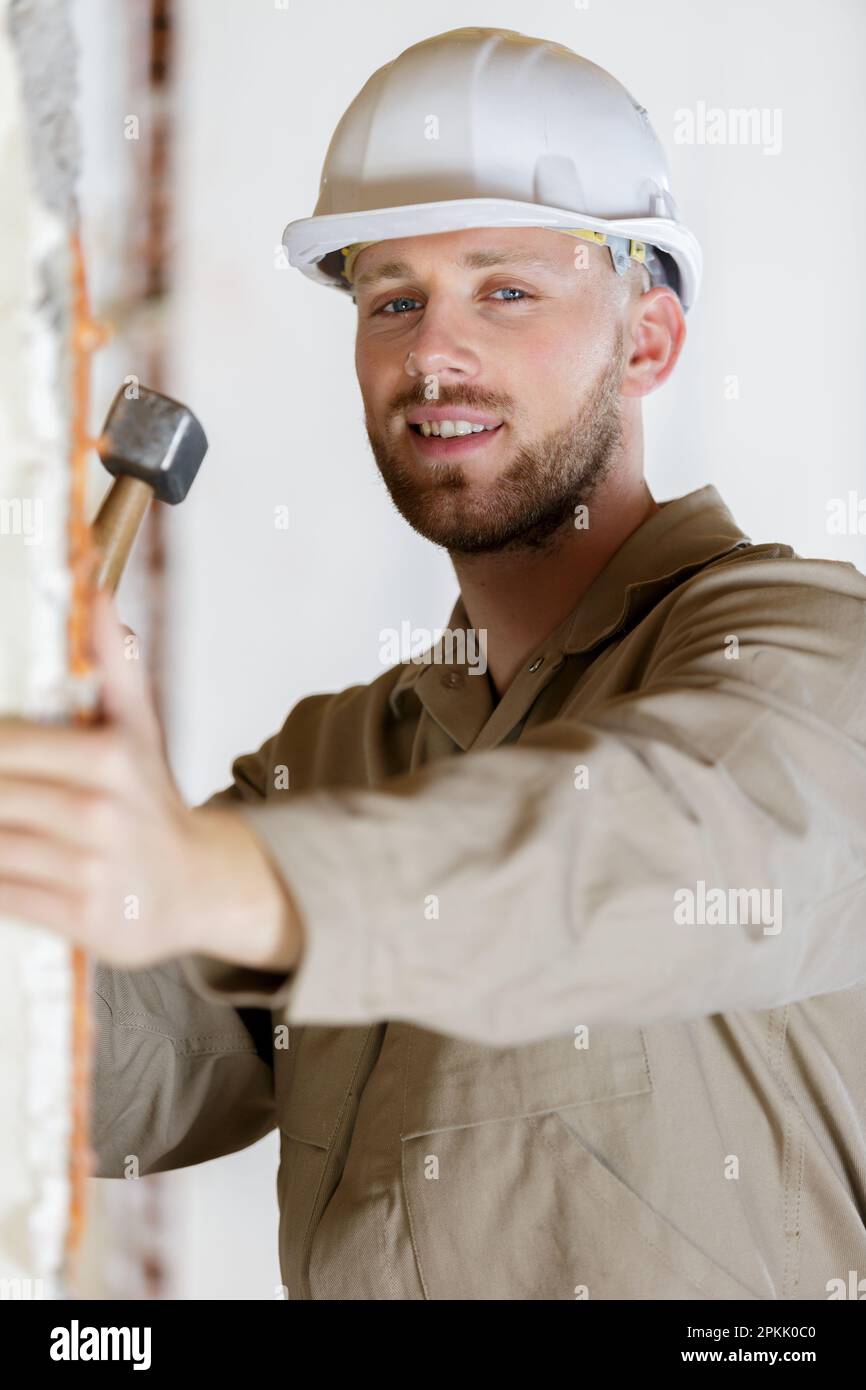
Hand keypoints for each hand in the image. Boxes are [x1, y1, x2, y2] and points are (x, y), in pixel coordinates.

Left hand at [0, 590, 303, 971]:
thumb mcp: (139, 729)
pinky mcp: (80, 917)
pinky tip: (0, 858)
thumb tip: (98, 595)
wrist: (202, 887)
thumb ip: (113, 664)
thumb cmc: (152, 803)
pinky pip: (3, 896)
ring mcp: (88, 869)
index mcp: (108, 756)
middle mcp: (98, 811)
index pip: (4, 744)